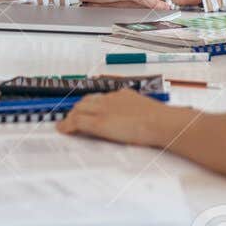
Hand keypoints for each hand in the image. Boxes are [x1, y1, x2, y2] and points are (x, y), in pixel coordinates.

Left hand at [57, 90, 185, 147]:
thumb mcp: (149, 112)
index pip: (100, 97)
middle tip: (71, 118)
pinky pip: (77, 121)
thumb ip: (139, 114)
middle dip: (77, 109)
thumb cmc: (161, 122)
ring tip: (66, 125)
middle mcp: (111, 99)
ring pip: (79, 109)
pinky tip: (63, 130)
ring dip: (71, 116)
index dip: (90, 105)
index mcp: (124, 95)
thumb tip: (141, 122)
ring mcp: (104, 110)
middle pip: (87, 101)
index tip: (87, 110)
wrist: (161, 123)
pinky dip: (67, 125)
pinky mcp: (100, 123)